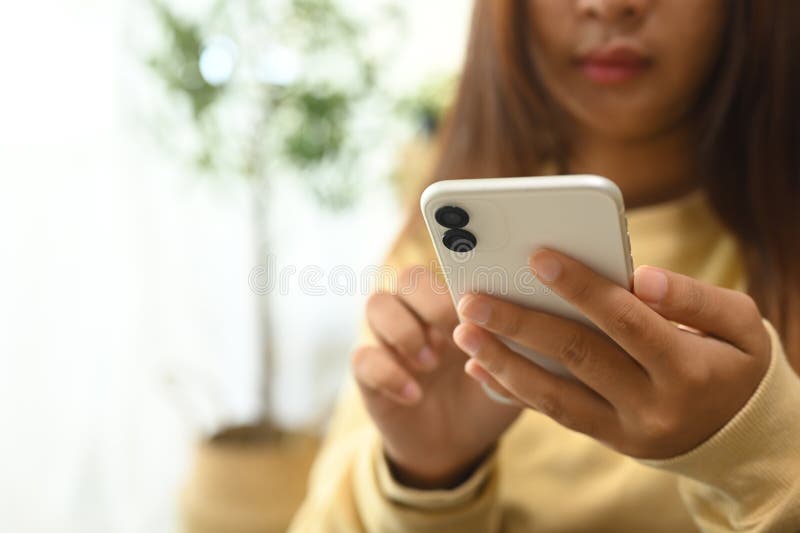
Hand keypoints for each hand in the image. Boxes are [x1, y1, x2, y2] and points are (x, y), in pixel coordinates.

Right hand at [352, 266, 520, 488]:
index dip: (461, 278)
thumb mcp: (510, 376)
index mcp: (453, 305)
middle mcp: (418, 314)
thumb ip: (516, 348)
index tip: (481, 305)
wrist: (455, 448)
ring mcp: (390, 341)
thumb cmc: (486, 400)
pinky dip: (389, 373)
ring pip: (376, 304)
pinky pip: (362, 357)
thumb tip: (530, 320)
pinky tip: (414, 395)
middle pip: (408, 277)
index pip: (447, 264)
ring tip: (431, 363)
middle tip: (455, 333)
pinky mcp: (368, 373)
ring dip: (405, 331)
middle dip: (431, 301)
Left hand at [452, 249, 771, 458]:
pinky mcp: (606, 438)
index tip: (537, 256)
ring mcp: (625, 429)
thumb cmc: (734, 363)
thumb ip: (693, 298)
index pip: (626, 321)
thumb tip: (642, 277)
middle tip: (472, 298)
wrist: (739, 435)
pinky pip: (554, 414)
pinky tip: (479, 367)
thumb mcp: (740, 326)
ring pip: (554, 396)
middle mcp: (652, 404)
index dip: (582, 288)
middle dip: (520, 324)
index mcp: (687, 368)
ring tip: (463, 333)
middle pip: (577, 356)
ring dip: (502, 362)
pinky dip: (513, 391)